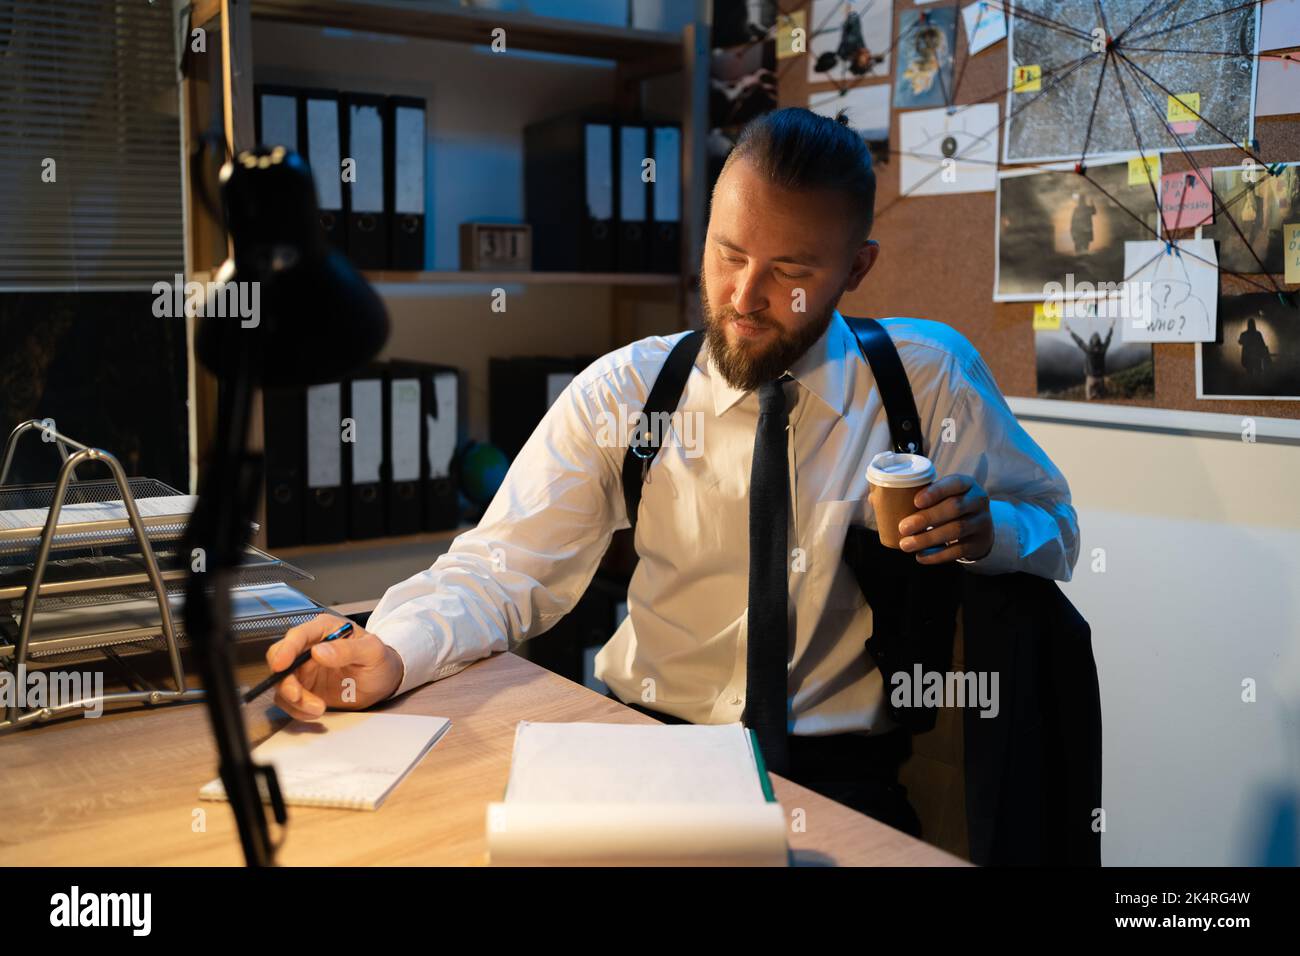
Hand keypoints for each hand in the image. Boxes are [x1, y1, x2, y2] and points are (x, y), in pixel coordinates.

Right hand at [263, 614, 403, 720]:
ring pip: (282, 683)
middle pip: (280, 659)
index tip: (281, 665)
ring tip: (318, 708)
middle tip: (297, 696)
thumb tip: (319, 651)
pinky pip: (289, 700)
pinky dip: (297, 709)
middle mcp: (309, 647)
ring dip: (294, 700)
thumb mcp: (372, 651)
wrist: (383, 681)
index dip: (286, 650)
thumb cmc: (379, 660)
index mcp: (324, 629)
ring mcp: (304, 669)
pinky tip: (315, 712)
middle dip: (285, 680)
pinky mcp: (304, 688)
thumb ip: (348, 649)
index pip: (298, 635)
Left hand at [897, 474, 993, 564]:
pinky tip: (921, 556)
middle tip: (903, 527)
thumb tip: (874, 498)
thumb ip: (913, 493)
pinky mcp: (978, 543)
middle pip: (954, 507)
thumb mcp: (941, 496)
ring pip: (956, 529)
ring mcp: (981, 522)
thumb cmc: (948, 506)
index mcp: (966, 484)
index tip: (915, 501)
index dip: (936, 491)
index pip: (954, 483)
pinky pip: (959, 550)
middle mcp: (977, 500)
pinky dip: (938, 555)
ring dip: (928, 539)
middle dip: (926, 518)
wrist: (979, 528)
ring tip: (906, 545)